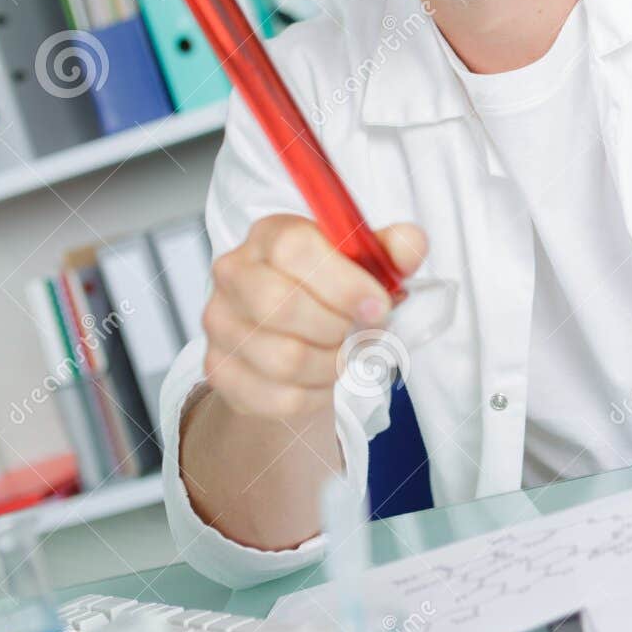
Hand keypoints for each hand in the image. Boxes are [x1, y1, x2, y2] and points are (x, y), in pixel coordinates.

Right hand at [202, 214, 426, 419]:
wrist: (292, 336)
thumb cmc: (329, 291)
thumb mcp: (364, 263)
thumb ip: (390, 251)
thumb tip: (411, 243)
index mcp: (269, 235)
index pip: (295, 249)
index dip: (345, 283)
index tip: (378, 305)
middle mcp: (233, 273)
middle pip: (282, 305)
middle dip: (338, 328)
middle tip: (360, 333)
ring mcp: (220, 323)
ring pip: (285, 359)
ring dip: (331, 365)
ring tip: (342, 354)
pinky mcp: (220, 370)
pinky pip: (278, 397)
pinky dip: (314, 396)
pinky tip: (320, 379)